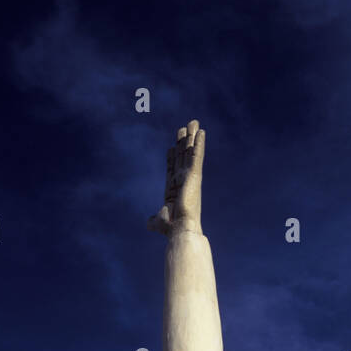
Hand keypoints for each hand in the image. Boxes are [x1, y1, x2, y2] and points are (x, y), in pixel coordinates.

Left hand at [148, 120, 204, 235]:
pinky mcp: (195, 175)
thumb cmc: (171, 227)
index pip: (172, 168)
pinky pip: (197, 155)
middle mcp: (183, 180)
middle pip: (183, 156)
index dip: (172, 156)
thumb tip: (149, 224)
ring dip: (192, 137)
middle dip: (183, 142)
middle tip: (185, 127)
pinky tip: (201, 132)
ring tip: (194, 122)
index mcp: (174, 189)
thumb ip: (154, 221)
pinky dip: (199, 143)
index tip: (172, 146)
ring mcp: (190, 176)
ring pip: (190, 152)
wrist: (180, 228)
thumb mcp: (158, 221)